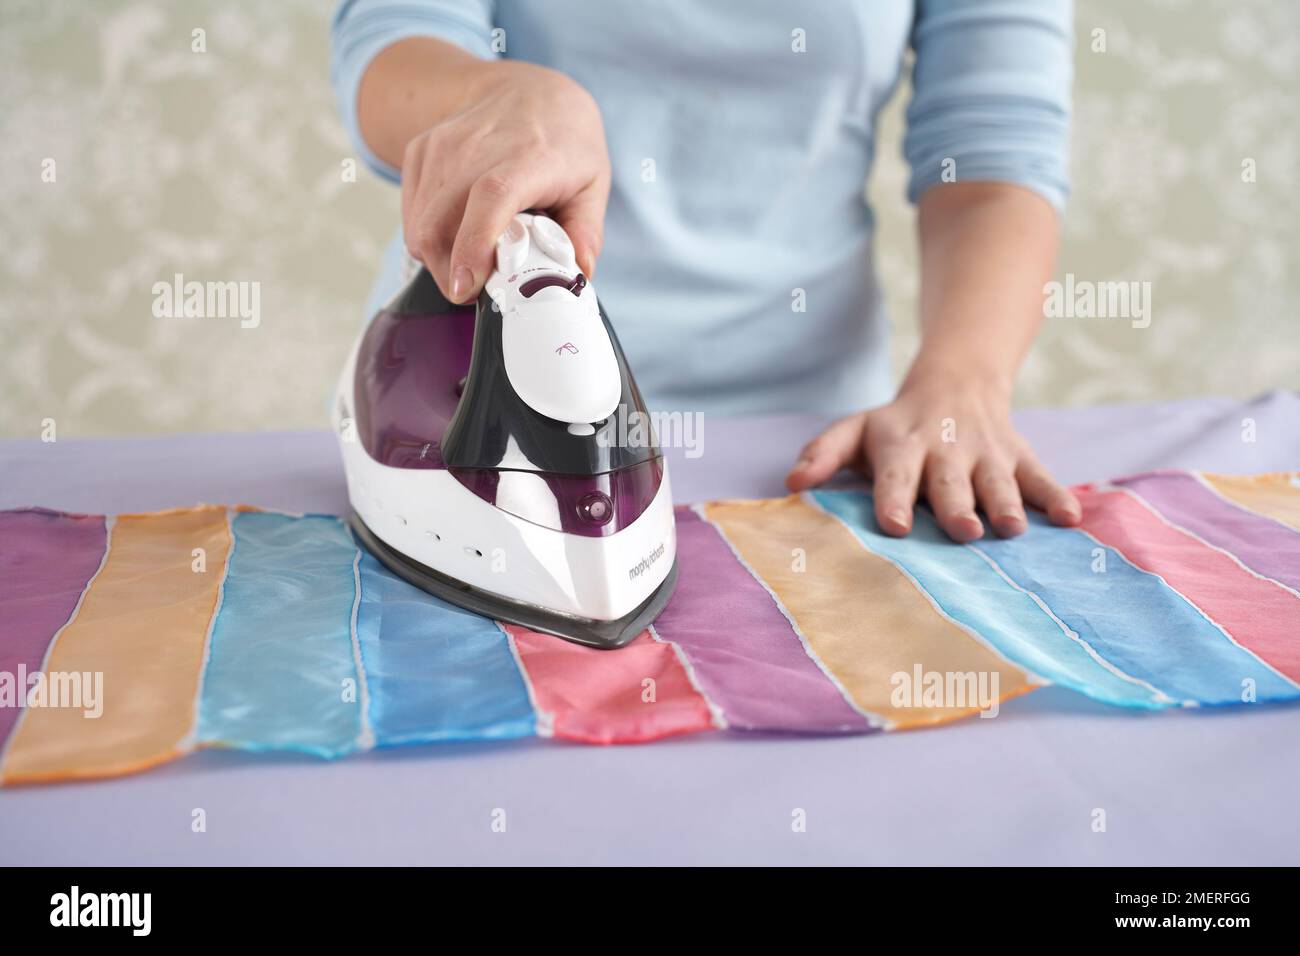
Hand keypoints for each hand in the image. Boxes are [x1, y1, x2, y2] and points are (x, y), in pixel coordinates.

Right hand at [400, 61, 609, 302]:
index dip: (474, 245)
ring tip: (472, 261)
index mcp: (528, 157)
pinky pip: (412, 213)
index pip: (491, 198)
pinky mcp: (421, 151)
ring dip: (440, 260)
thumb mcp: (593, 183)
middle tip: (478, 290)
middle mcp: (478, 147)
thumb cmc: (563, 141)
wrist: (528, 90)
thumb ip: (586, 232)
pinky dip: (429, 236)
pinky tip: (458, 231)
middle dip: (452, 274)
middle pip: (441, 224)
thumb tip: (578, 273)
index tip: (467, 286)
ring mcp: (443, 147)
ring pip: (420, 226)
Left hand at [785, 373, 1080, 540]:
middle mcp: (945, 451)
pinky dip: (1058, 496)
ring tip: (1013, 528)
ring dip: (1007, 503)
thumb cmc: (896, 424)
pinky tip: (1073, 518)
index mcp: (902, 447)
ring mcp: (986, 454)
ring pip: (998, 481)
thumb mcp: (855, 429)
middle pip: (951, 483)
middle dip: (957, 506)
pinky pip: (1041, 476)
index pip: (894, 476)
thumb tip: (792, 481)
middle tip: (964, 531)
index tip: (893, 525)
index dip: (892, 499)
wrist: (957, 381)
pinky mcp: (1019, 456)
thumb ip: (824, 453)